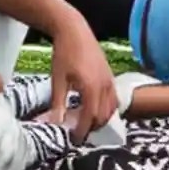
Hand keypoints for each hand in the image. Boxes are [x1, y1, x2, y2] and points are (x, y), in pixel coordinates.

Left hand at [46, 13, 117, 142]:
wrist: (74, 30)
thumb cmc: (64, 53)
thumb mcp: (57, 80)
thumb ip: (58, 104)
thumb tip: (55, 124)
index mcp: (91, 87)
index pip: (90, 117)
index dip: (82, 131)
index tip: (74, 139)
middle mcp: (104, 85)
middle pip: (103, 116)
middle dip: (92, 127)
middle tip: (78, 132)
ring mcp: (109, 79)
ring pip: (111, 108)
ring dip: (100, 118)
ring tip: (85, 121)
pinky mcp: (110, 75)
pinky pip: (113, 98)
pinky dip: (106, 107)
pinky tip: (93, 106)